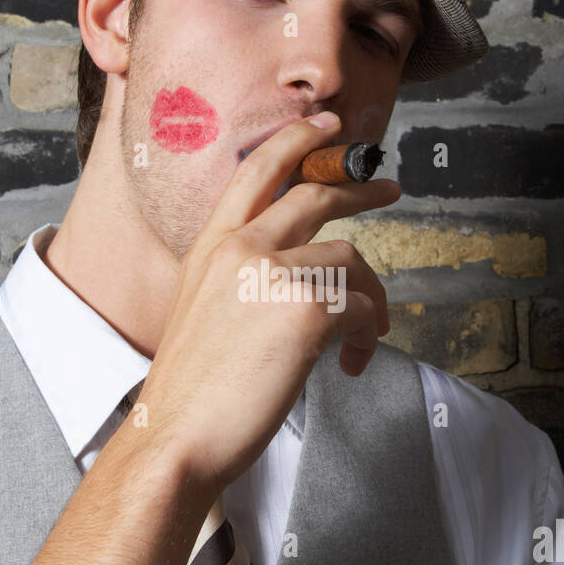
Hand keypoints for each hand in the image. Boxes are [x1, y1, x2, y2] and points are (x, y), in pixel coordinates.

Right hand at [130, 112, 400, 494]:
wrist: (175, 438)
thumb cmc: (191, 394)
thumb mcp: (204, 316)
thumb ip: (242, 285)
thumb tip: (297, 286)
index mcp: (211, 248)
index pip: (256, 173)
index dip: (294, 141)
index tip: (325, 126)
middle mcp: (240, 249)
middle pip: (316, 196)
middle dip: (361, 187)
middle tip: (388, 187)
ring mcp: (273, 274)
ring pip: (350, 260)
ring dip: (370, 299)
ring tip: (362, 339)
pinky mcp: (308, 309)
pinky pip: (363, 307)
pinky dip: (369, 336)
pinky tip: (350, 364)